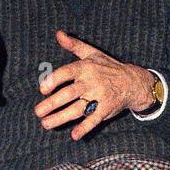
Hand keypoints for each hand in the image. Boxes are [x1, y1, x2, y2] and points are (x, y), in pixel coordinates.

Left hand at [35, 31, 151, 140]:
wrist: (132, 82)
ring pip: (78, 109)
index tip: (42, 88)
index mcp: (86, 67)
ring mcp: (99, 97)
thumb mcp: (92, 53)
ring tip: (46, 124)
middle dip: (52, 103)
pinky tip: (74, 135)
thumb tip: (58, 33)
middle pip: (69, 93)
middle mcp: (91, 82)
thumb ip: (73, 45)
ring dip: (61, 118)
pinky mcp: (105, 109)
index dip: (55, 79)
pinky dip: (85, 128)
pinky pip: (94, 120)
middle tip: (37, 111)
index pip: (68, 72)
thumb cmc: (108, 66)